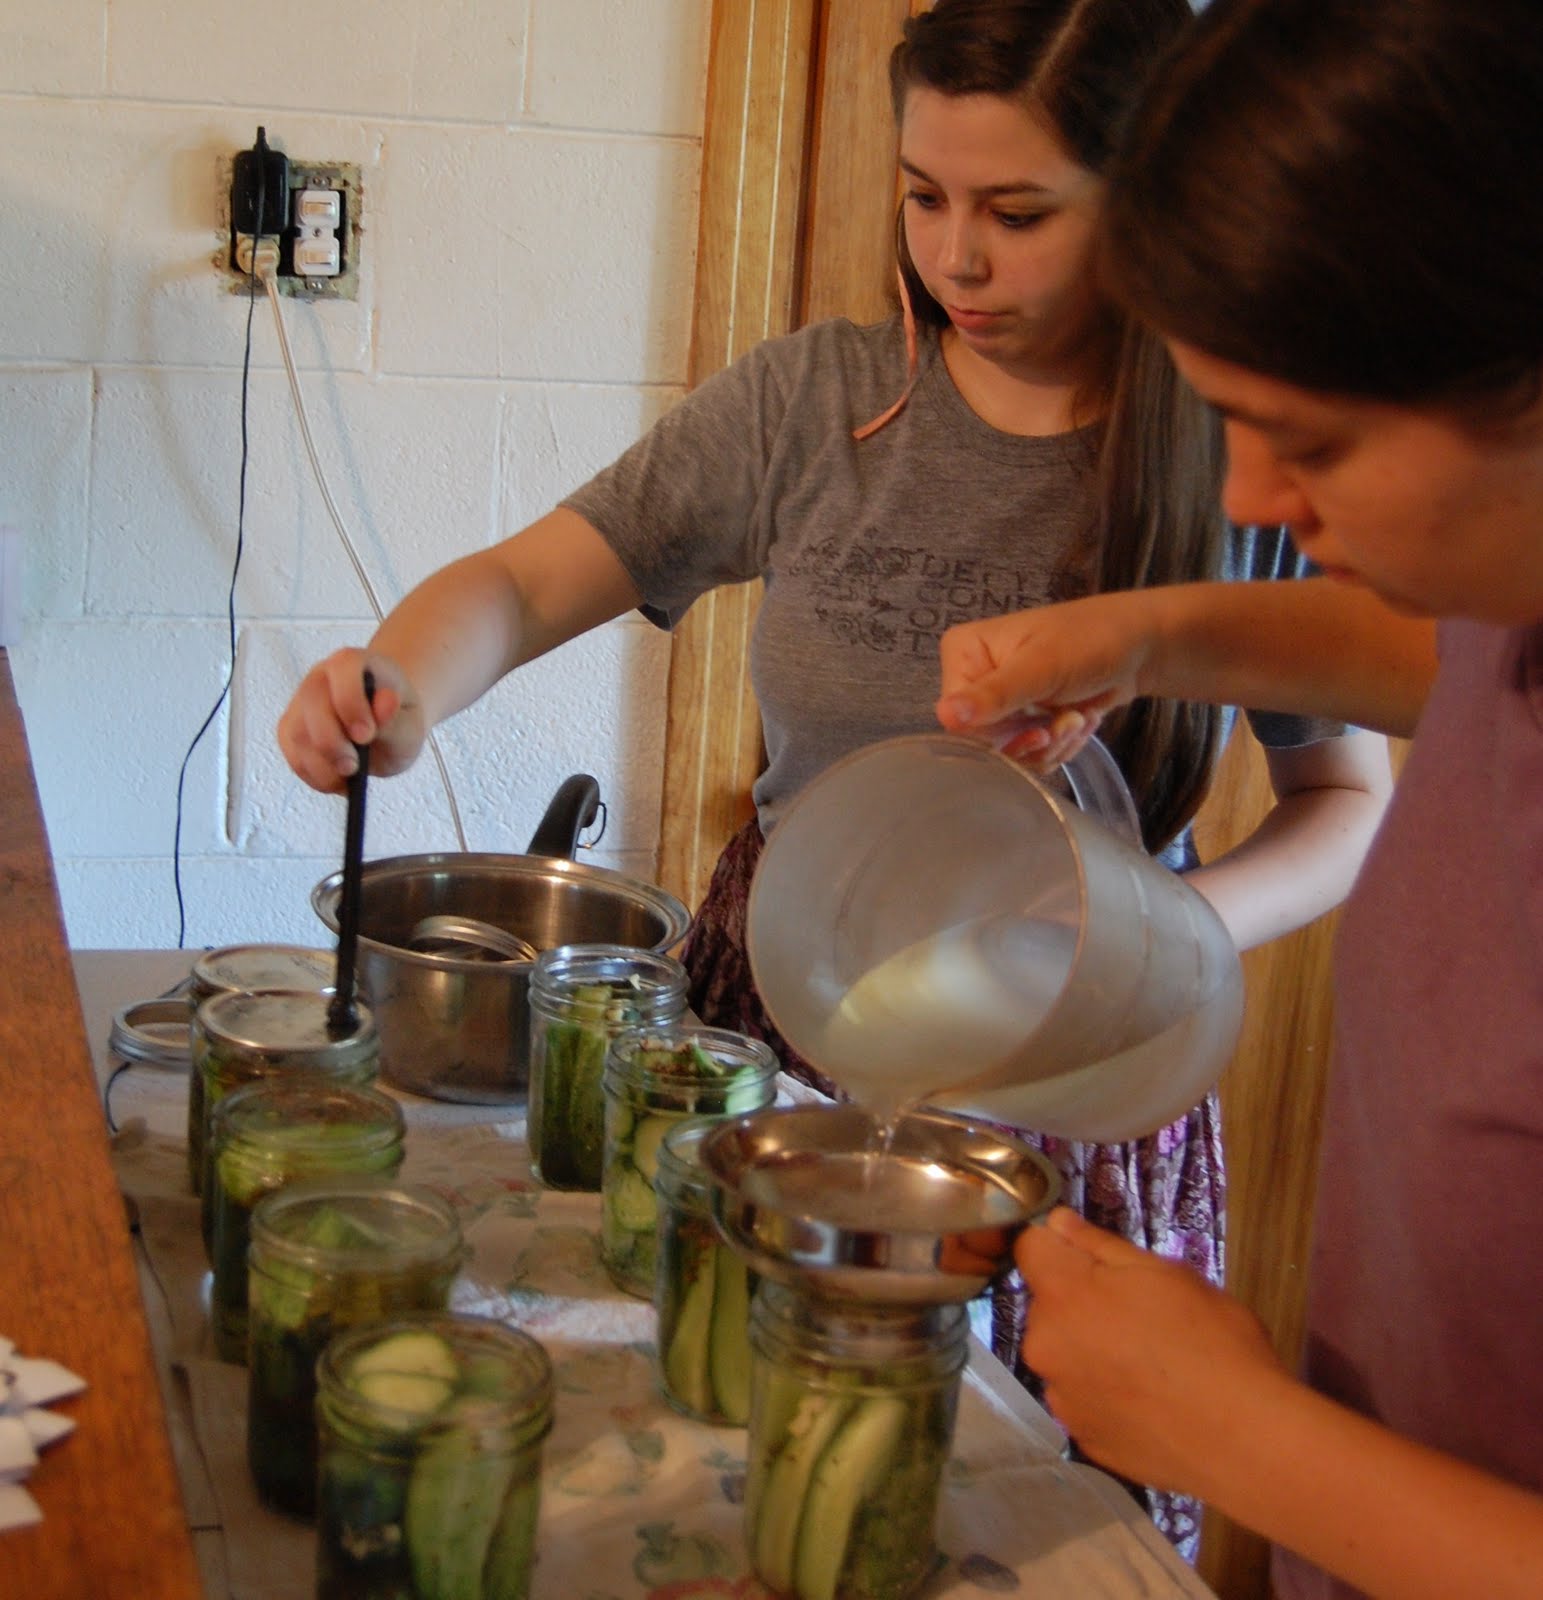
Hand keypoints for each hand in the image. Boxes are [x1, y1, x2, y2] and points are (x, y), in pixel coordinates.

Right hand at [276, 648, 426, 792]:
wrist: (387, 730)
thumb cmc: (399, 722)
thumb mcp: (410, 726)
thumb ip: (397, 721)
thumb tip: (386, 703)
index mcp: (356, 664)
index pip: (345, 667)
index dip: (350, 701)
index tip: (365, 735)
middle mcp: (322, 677)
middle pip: (312, 701)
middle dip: (331, 742)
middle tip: (353, 767)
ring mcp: (302, 702)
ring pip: (297, 733)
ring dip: (322, 765)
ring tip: (350, 777)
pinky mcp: (292, 730)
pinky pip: (292, 754)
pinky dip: (313, 775)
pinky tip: (336, 781)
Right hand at [935, 592, 1161, 762]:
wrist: (1141, 645)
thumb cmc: (1091, 641)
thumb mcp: (1042, 667)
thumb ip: (995, 694)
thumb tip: (945, 717)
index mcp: (964, 653)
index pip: (959, 720)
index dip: (999, 736)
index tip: (1041, 730)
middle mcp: (974, 677)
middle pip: (984, 742)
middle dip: (1033, 741)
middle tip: (1068, 724)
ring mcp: (1001, 700)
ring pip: (1009, 753)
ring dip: (1052, 745)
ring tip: (1080, 719)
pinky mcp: (1024, 717)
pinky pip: (1030, 754)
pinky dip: (1060, 746)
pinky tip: (1081, 721)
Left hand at [1018, 1208, 1287, 1496]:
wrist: (1246, 1441)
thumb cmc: (1213, 1343)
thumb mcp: (1167, 1275)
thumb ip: (1101, 1245)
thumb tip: (1057, 1222)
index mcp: (1063, 1295)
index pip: (1031, 1248)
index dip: (1061, 1246)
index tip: (1097, 1262)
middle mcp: (1045, 1346)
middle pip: (1049, 1304)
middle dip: (1082, 1302)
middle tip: (1141, 1317)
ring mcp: (1060, 1398)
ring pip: (1065, 1353)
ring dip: (1090, 1350)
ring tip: (1150, 1367)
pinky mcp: (1081, 1438)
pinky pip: (1082, 1398)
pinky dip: (1105, 1395)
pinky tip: (1149, 1403)